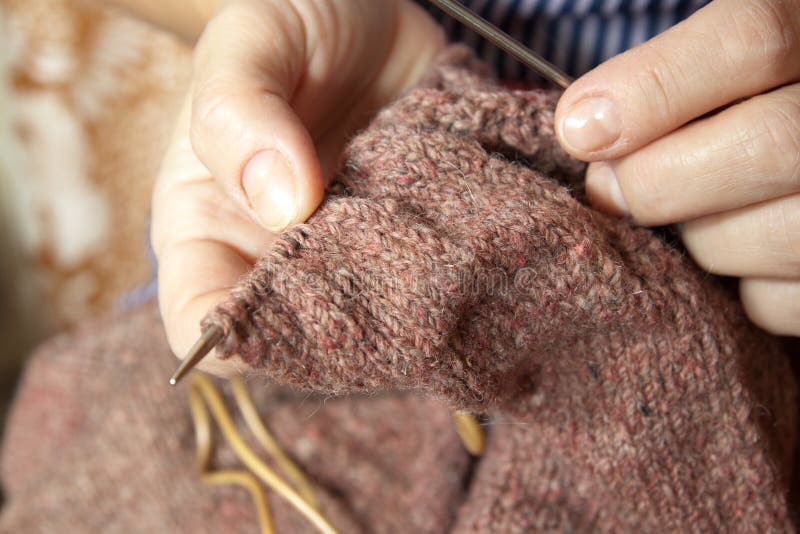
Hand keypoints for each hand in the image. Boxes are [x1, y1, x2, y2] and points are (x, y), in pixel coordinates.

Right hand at [152, 0, 443, 373]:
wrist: (362, 9)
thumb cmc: (284, 23)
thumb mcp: (246, 44)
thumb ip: (240, 114)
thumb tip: (284, 204)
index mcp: (213, 224)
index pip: (203, 317)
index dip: (238, 336)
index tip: (291, 314)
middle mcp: (282, 253)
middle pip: (301, 332)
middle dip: (346, 323)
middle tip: (388, 270)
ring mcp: (353, 249)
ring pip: (376, 313)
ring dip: (410, 295)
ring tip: (439, 242)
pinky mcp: (411, 234)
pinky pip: (435, 270)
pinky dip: (457, 262)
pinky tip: (476, 229)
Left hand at [555, 0, 799, 335]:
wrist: (790, 148)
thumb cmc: (747, 113)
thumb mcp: (720, 69)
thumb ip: (667, 83)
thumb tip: (585, 131)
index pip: (754, 41)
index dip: (652, 89)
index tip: (579, 130)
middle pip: (764, 144)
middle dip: (656, 180)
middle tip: (612, 189)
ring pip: (761, 235)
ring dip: (695, 236)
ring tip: (695, 214)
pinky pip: (768, 302)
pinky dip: (733, 285)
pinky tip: (741, 248)